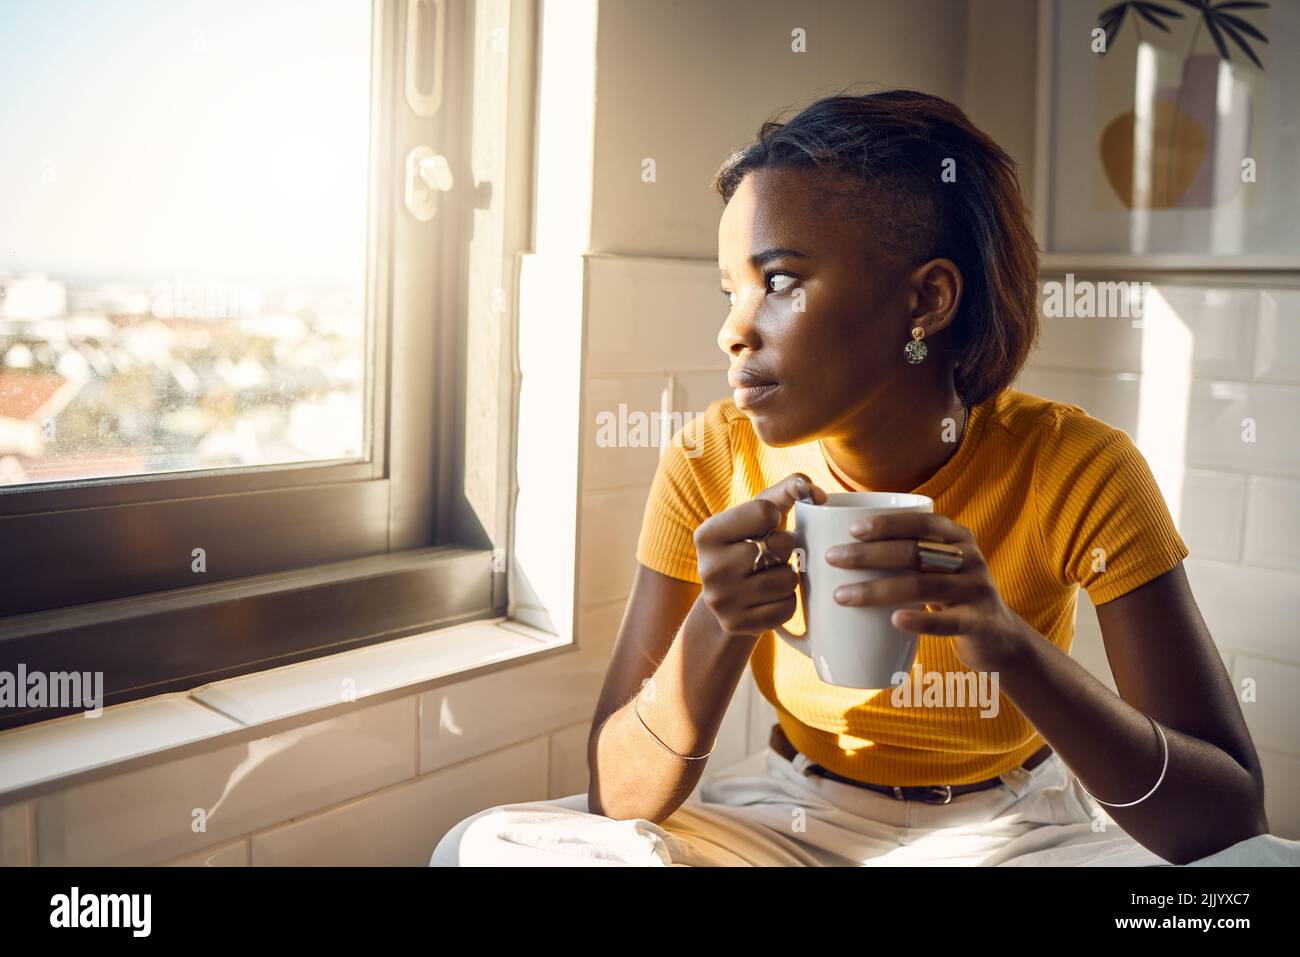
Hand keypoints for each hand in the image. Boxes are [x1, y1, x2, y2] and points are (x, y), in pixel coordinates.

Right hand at [694, 473, 827, 638]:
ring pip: (786, 581)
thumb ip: (786, 490)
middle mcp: (708, 568)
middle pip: (779, 547)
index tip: (763, 528)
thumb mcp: (758, 513)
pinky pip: (787, 609)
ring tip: (770, 576)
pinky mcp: (737, 625)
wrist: (728, 599)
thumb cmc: (750, 544)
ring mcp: (721, 600)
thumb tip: (817, 493)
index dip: (774, 518)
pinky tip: (770, 599)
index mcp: (707, 534)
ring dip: (788, 577)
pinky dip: (787, 602)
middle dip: (784, 550)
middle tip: (768, 556)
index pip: (764, 511)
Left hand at [824, 511, 1033, 672]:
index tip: (852, 529)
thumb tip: (842, 545)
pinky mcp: (979, 622)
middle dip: (869, 554)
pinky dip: (920, 621)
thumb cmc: (950, 596)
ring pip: (923, 585)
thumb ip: (907, 553)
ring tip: (842, 596)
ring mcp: (977, 590)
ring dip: (878, 590)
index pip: (922, 522)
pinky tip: (894, 620)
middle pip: (915, 552)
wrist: (999, 637)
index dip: (888, 524)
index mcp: (958, 538)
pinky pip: (948, 621)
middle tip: (832, 558)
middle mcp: (970, 558)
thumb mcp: (937, 567)